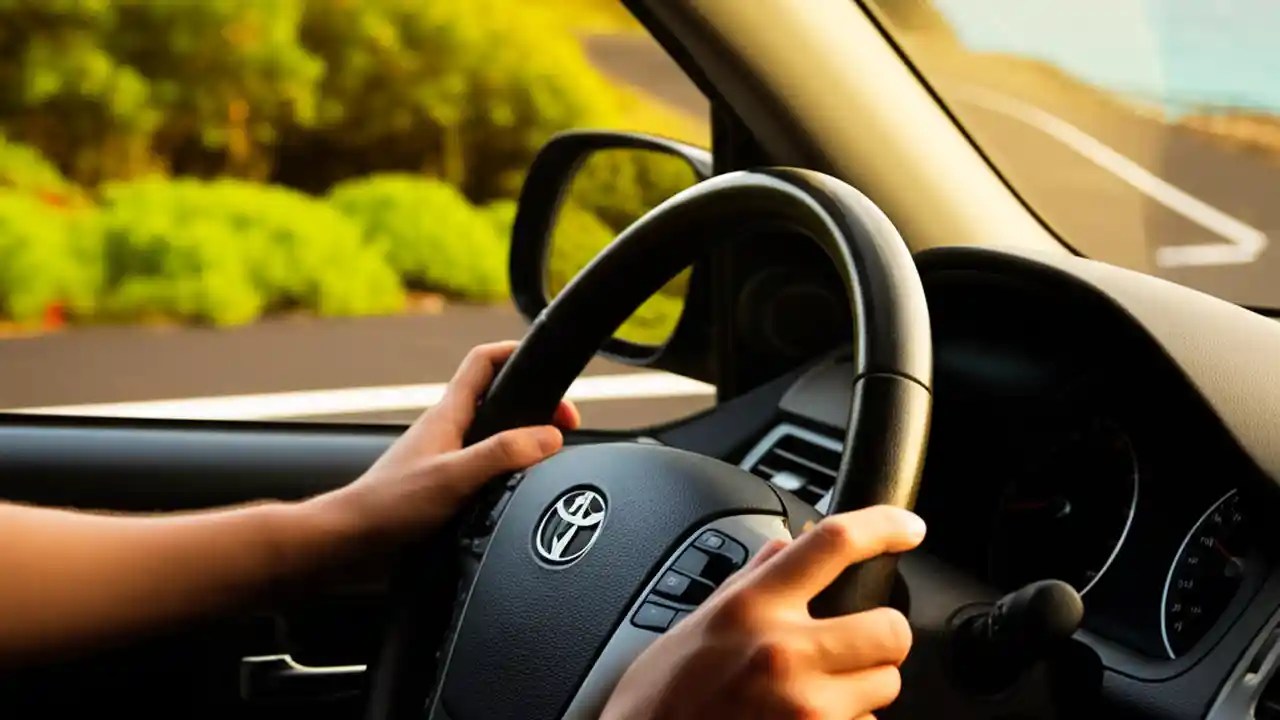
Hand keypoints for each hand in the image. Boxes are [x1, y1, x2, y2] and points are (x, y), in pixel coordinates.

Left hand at [311, 341, 579, 555]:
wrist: (350, 539)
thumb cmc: (390, 505)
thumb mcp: (454, 476)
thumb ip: (502, 453)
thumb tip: (548, 437)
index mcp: (448, 414)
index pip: (483, 362)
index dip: (515, 352)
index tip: (547, 365)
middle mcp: (446, 428)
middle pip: (496, 397)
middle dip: (533, 404)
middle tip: (562, 426)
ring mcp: (443, 455)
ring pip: (491, 432)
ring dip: (520, 437)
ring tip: (547, 453)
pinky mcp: (440, 482)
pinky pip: (482, 463)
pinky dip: (505, 467)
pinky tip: (515, 488)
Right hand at [601, 506, 925, 719]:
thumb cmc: (663, 696)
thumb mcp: (700, 622)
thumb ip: (753, 580)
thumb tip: (790, 545)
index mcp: (752, 606)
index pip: (833, 543)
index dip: (884, 527)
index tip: (907, 528)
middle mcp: (783, 651)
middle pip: (889, 628)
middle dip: (880, 637)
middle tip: (855, 644)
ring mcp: (805, 706)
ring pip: (885, 686)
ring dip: (864, 688)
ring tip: (818, 691)